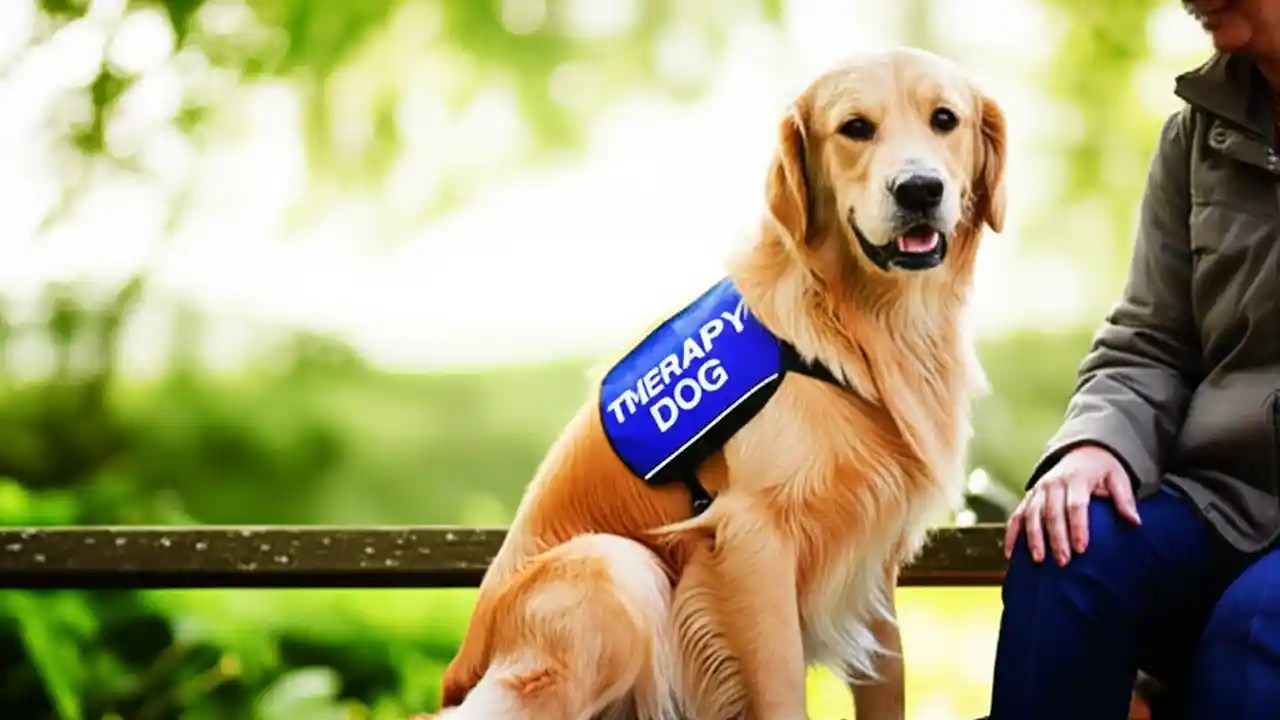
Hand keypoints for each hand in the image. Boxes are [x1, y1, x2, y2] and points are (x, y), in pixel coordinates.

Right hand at [1004, 444, 1140, 565]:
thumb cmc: (1102, 469)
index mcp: (1076, 477)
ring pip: (1031, 515)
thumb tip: (1135, 522)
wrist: (1082, 451)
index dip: (1078, 527)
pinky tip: (1010, 554)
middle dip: (1056, 538)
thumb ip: (1124, 499)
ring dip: (1033, 538)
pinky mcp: (1029, 497)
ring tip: (1039, 560)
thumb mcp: (1118, 478)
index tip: (1081, 549)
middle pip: (1052, 513)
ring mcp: (1038, 489)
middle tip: (1064, 561)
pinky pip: (1016, 516)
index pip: (1075, 505)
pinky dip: (1011, 535)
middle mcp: (1052, 482)